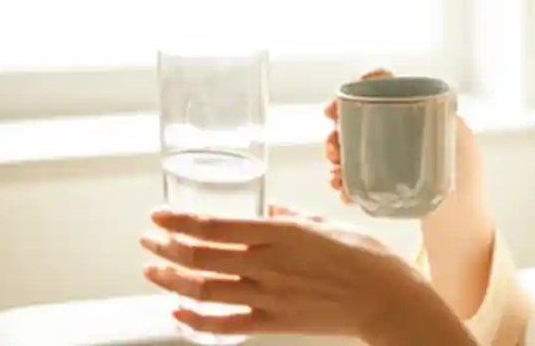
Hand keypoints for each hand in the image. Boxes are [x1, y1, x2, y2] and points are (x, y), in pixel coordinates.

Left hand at [140, 204, 471, 343]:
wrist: (387, 300)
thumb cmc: (367, 257)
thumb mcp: (330, 225)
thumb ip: (295, 218)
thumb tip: (272, 209)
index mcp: (282, 233)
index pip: (217, 227)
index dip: (181, 221)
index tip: (159, 214)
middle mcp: (268, 264)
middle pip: (201, 256)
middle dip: (167, 247)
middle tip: (147, 238)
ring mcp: (268, 296)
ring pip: (205, 289)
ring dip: (172, 279)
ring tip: (152, 269)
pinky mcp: (274, 322)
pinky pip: (225, 324)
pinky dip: (196, 319)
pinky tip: (178, 311)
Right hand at [324, 70, 494, 318]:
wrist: (462, 227)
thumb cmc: (467, 183)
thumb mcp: (460, 144)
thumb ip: (444, 121)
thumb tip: (424, 102)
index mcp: (423, 114)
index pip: (388, 89)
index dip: (360, 91)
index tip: (337, 108)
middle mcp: (404, 132)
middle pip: (363, 118)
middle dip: (339, 130)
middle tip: (331, 148)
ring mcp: (393, 157)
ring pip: (355, 145)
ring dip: (338, 155)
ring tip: (335, 174)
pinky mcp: (386, 182)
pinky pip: (357, 174)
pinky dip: (345, 180)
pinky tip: (342, 190)